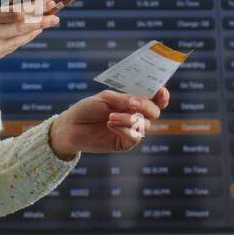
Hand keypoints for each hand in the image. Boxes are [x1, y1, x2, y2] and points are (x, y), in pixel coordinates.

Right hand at [0, 0, 58, 85]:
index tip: (48, 2)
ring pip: (16, 41)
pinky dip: (19, 41)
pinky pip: (6, 49)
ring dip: (33, 32)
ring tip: (47, 24)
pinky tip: (27, 36)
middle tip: (56, 14)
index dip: (35, 8)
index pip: (14, 13)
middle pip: (20, 28)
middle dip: (41, 20)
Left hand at [51, 87, 170, 155]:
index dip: (162, 96)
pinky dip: (124, 129)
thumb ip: (124, 99)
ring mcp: (131, 130)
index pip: (154, 99)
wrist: (71, 126)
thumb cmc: (88, 108)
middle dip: (146, 107)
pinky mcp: (124, 143)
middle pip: (154, 112)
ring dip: (128, 119)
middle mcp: (135, 115)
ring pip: (144, 125)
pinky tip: (110, 124)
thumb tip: (139, 103)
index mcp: (133, 102)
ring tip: (110, 117)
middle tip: (131, 104)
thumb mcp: (106, 98)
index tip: (161, 91)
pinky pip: (134, 138)